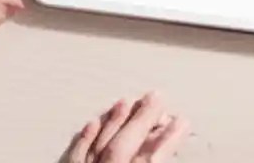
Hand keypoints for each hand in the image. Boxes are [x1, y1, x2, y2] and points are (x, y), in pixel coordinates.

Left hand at [65, 93, 188, 162]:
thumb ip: (155, 161)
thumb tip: (170, 149)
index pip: (150, 158)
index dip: (168, 138)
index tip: (181, 121)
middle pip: (123, 145)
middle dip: (142, 118)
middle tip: (157, 97)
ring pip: (98, 145)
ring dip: (114, 121)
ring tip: (127, 101)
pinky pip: (72, 156)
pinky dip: (84, 138)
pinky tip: (92, 122)